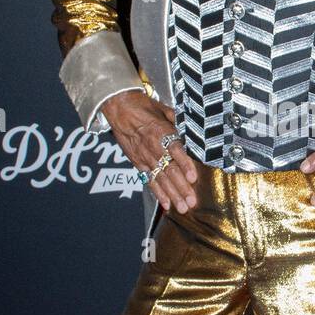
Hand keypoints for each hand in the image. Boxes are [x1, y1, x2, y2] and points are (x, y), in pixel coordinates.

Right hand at [101, 90, 197, 212]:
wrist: (120, 108)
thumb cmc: (144, 107)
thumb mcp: (165, 110)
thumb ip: (179, 122)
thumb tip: (195, 129)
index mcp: (162, 132)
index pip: (176, 151)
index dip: (185, 165)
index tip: (193, 178)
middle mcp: (154, 147)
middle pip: (170, 170)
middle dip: (182, 188)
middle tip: (192, 201)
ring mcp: (146, 157)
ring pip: (161, 179)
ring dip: (173, 195)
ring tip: (182, 207)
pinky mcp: (139, 163)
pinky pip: (150, 180)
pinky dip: (158, 193)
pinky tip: (166, 204)